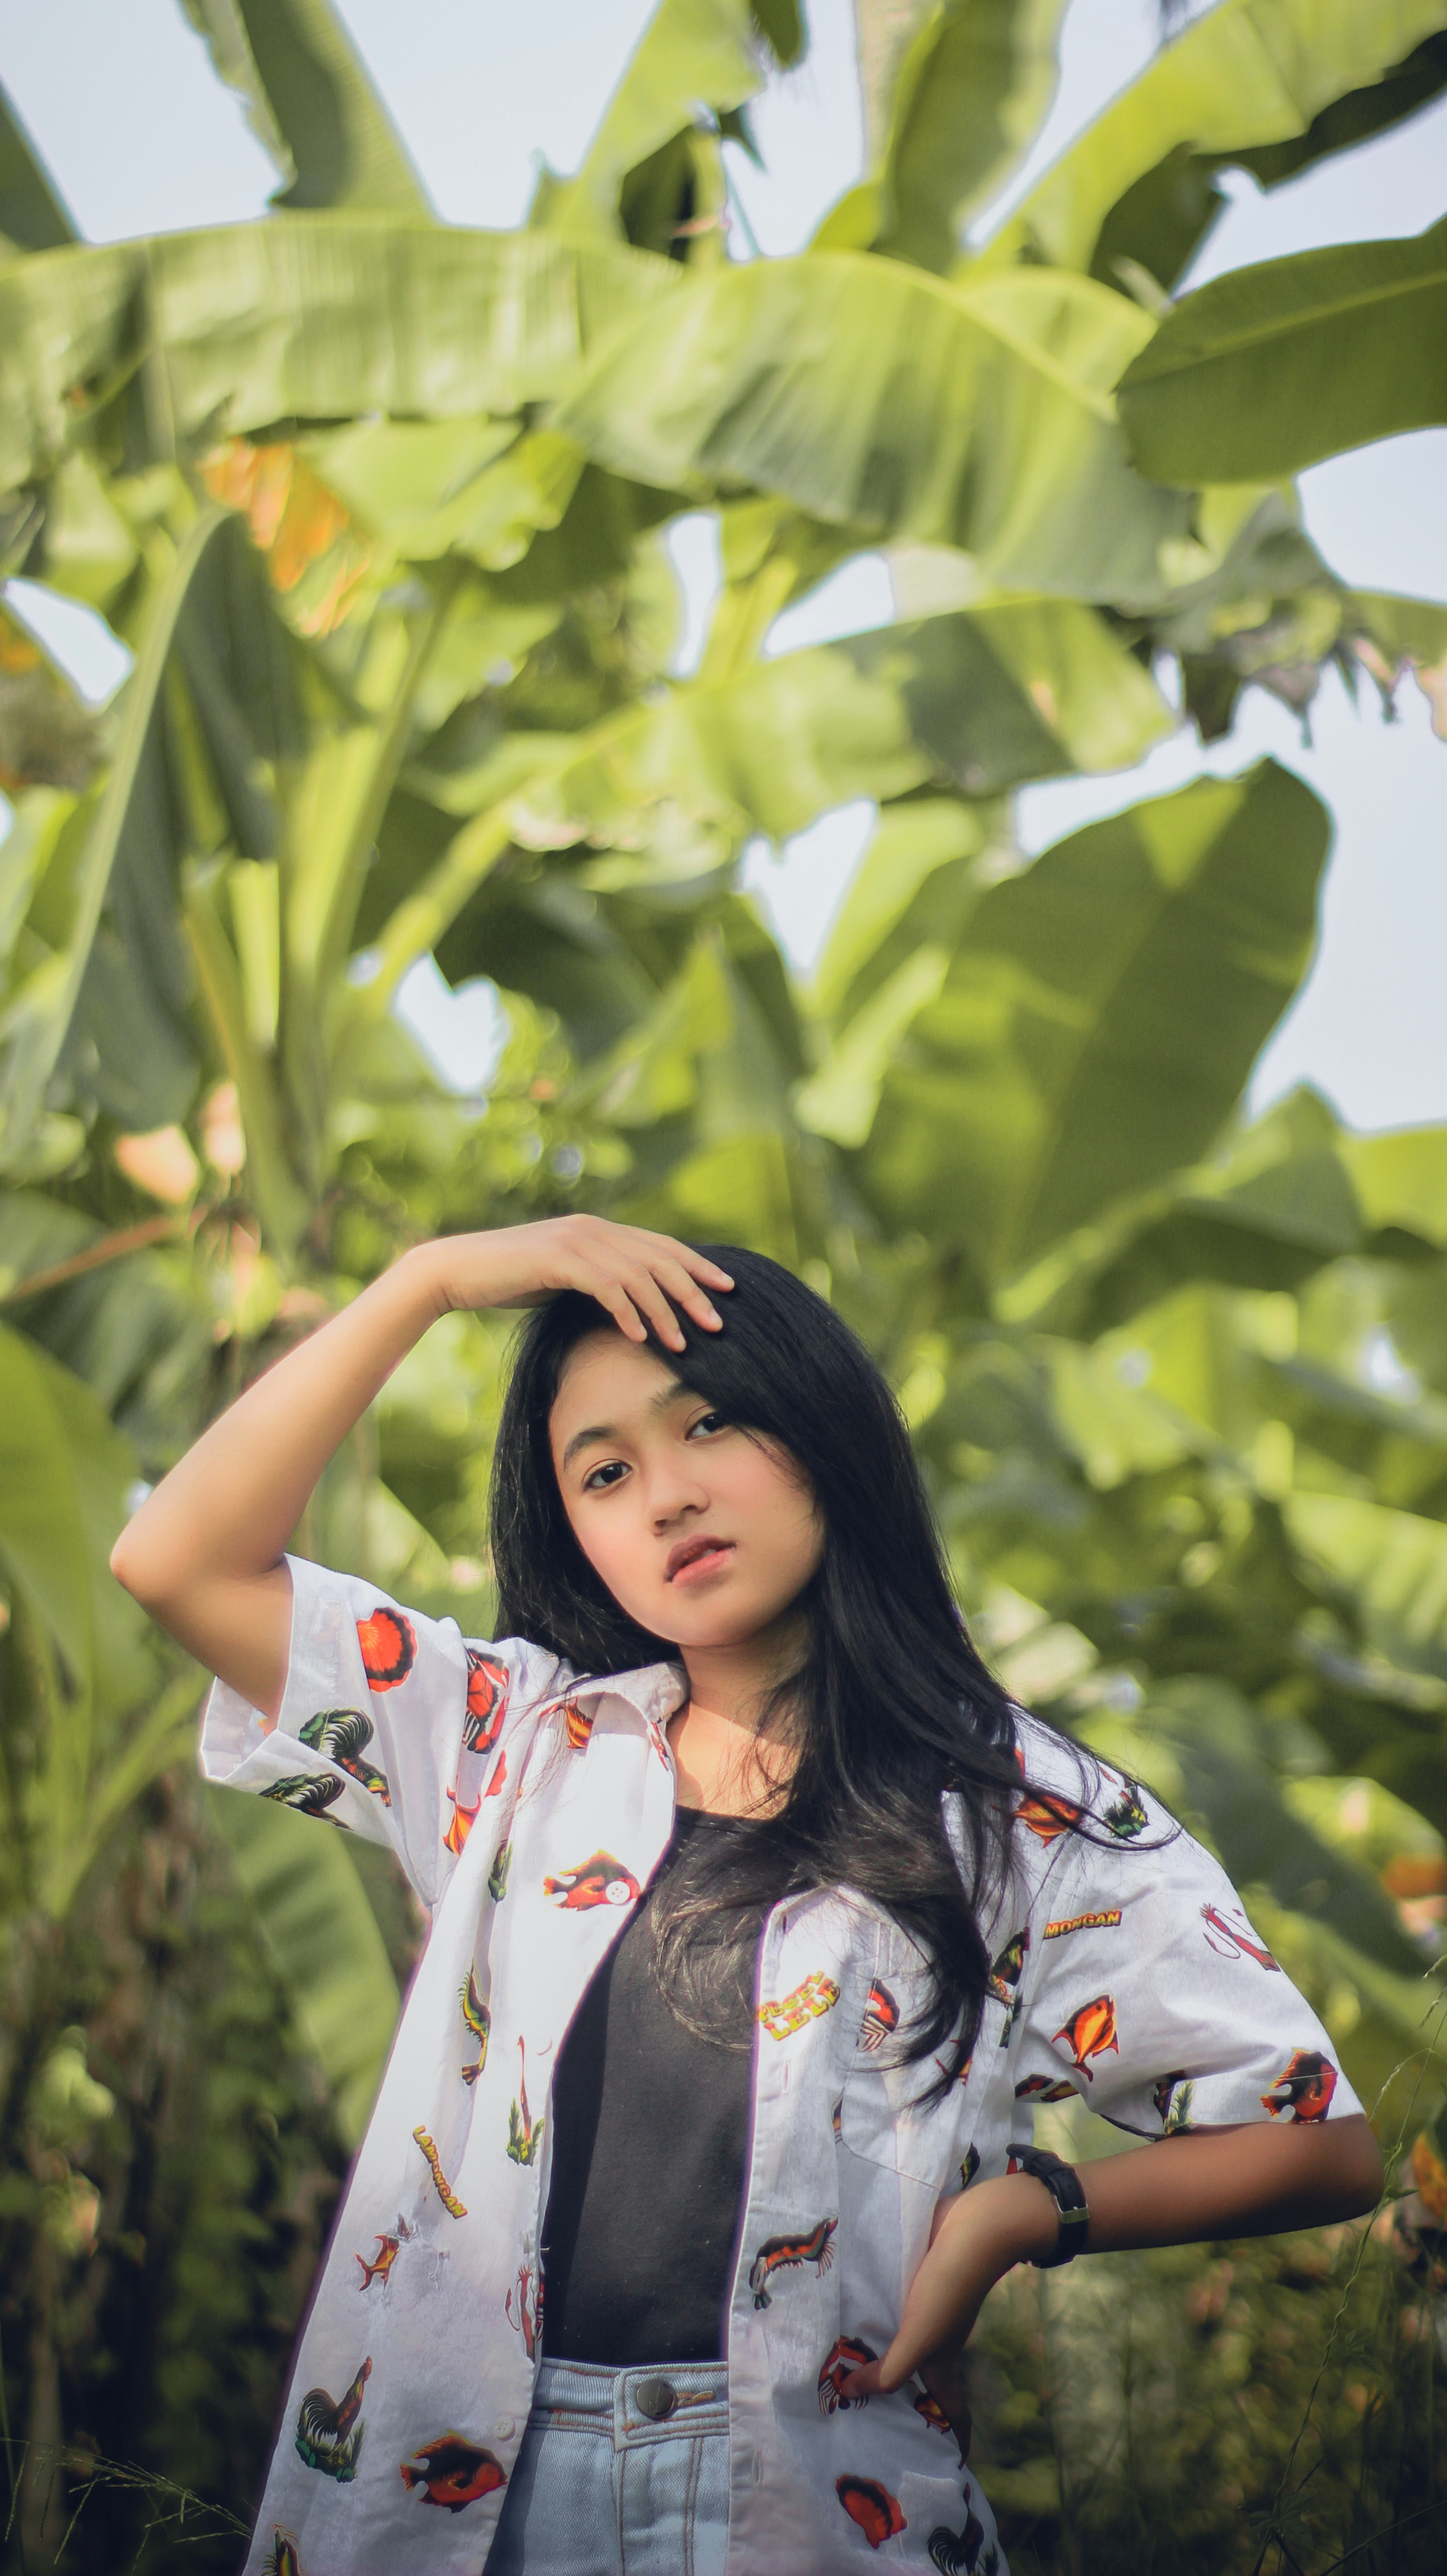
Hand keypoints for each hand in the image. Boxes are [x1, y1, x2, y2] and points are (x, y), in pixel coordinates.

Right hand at [429, 1216, 733, 1353]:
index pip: (661, 1247)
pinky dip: (627, 1311)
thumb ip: (597, 1283)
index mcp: (599, 1231)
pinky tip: (640, 1336)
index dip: (697, 1266)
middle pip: (659, 1258)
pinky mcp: (557, 1260)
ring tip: (683, 1342)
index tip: (727, 1289)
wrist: (457, 1270)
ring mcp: (575, 1241)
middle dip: (694, 1290)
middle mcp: (593, 1230)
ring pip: (637, 1274)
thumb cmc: (509, 1280)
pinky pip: (604, 1286)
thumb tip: (632, 1307)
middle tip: (720, 1321)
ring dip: (664, 1310)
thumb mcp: (562, 1280)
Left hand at [837, 2174, 1056, 2417]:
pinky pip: (887, 2308)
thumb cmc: (950, 2288)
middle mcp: (932, 2338)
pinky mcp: (911, 2281)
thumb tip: (848, 2393)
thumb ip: (890, 2371)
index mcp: (940, 2360)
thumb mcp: (921, 2337)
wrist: (972, 2226)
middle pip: (916, 2379)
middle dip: (895, 2399)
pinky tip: (837, 2315)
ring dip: (874, 2354)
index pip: (951, 2411)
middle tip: (857, 2417)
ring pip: (898, 2341)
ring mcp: (922, 2308)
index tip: (943, 2464)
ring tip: (834, 2367)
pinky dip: (866, 2316)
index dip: (952, 2440)